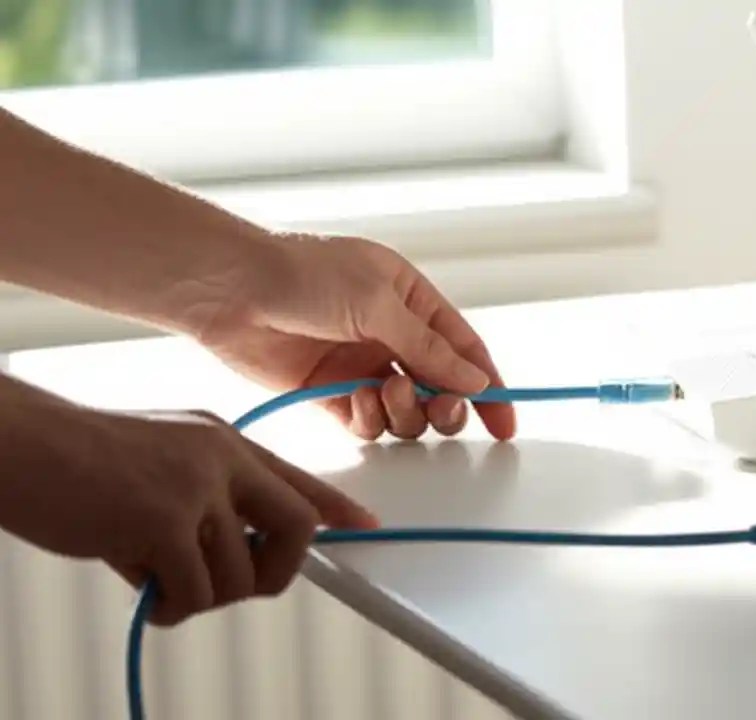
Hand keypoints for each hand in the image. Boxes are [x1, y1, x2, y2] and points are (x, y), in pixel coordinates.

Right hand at [0, 403, 378, 625]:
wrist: (20, 447)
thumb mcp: (158, 464)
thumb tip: (237, 560)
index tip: (364, 526)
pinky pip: (196, 593)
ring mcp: (197, 487)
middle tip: (226, 584)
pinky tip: (143, 588)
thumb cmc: (76, 462)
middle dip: (275, 573)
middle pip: (296, 530)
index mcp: (223, 442)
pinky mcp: (165, 520)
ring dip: (198, 595)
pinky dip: (171, 607)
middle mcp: (221, 459)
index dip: (336, 508)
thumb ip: (204, 501)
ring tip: (156, 576)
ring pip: (238, 576)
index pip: (297, 478)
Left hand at [196, 234, 515, 441]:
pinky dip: (368, 420)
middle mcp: (390, 333)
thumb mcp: (379, 304)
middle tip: (440, 410)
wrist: (230, 290)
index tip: (503, 422)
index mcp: (410, 299)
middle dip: (445, 404)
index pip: (464, 349)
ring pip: (405, 409)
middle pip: (440, 385)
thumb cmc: (301, 276)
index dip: (488, 386)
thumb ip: (430, 348)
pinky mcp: (328, 392)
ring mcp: (359, 364)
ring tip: (384, 394)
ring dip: (404, 411)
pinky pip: (366, 421)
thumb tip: (475, 380)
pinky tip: (353, 402)